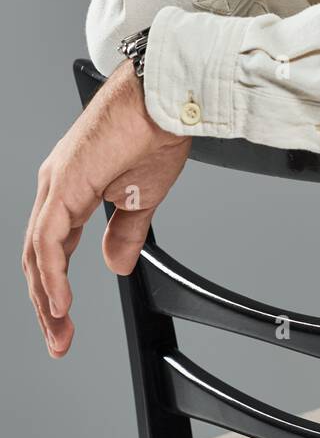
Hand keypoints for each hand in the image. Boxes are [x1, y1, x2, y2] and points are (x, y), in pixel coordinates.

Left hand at [22, 59, 191, 357]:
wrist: (164, 98)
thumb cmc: (156, 130)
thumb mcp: (141, 197)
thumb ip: (124, 233)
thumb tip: (116, 265)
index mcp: (70, 190)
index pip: (51, 251)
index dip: (55, 290)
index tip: (66, 324)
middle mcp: (55, 188)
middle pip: (36, 259)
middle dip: (46, 304)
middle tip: (59, 340)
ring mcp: (55, 185)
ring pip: (36, 254)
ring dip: (45, 299)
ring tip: (59, 330)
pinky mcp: (64, 185)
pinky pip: (48, 241)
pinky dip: (52, 276)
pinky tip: (61, 302)